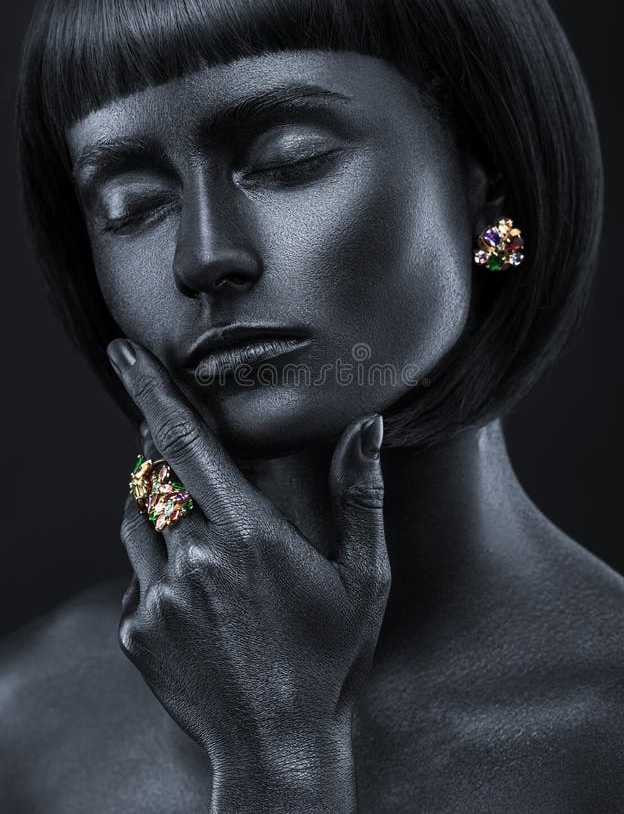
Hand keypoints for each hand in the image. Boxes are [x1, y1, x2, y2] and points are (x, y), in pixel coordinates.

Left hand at [108, 338, 389, 796]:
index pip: (186, 443)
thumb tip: (369, 429)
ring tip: (196, 525)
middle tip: (183, 451)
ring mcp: (158, 598)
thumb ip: (361, 495)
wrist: (278, 748)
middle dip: (158, 448)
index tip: (121, 352)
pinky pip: (132, 574)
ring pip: (134, 519)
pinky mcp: (136, 632)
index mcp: (249, 535)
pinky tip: (193, 591)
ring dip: (154, 502)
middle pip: (152, 473)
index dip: (151, 391)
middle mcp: (195, 559)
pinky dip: (153, 563)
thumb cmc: (329, 658)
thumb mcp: (363, 578)